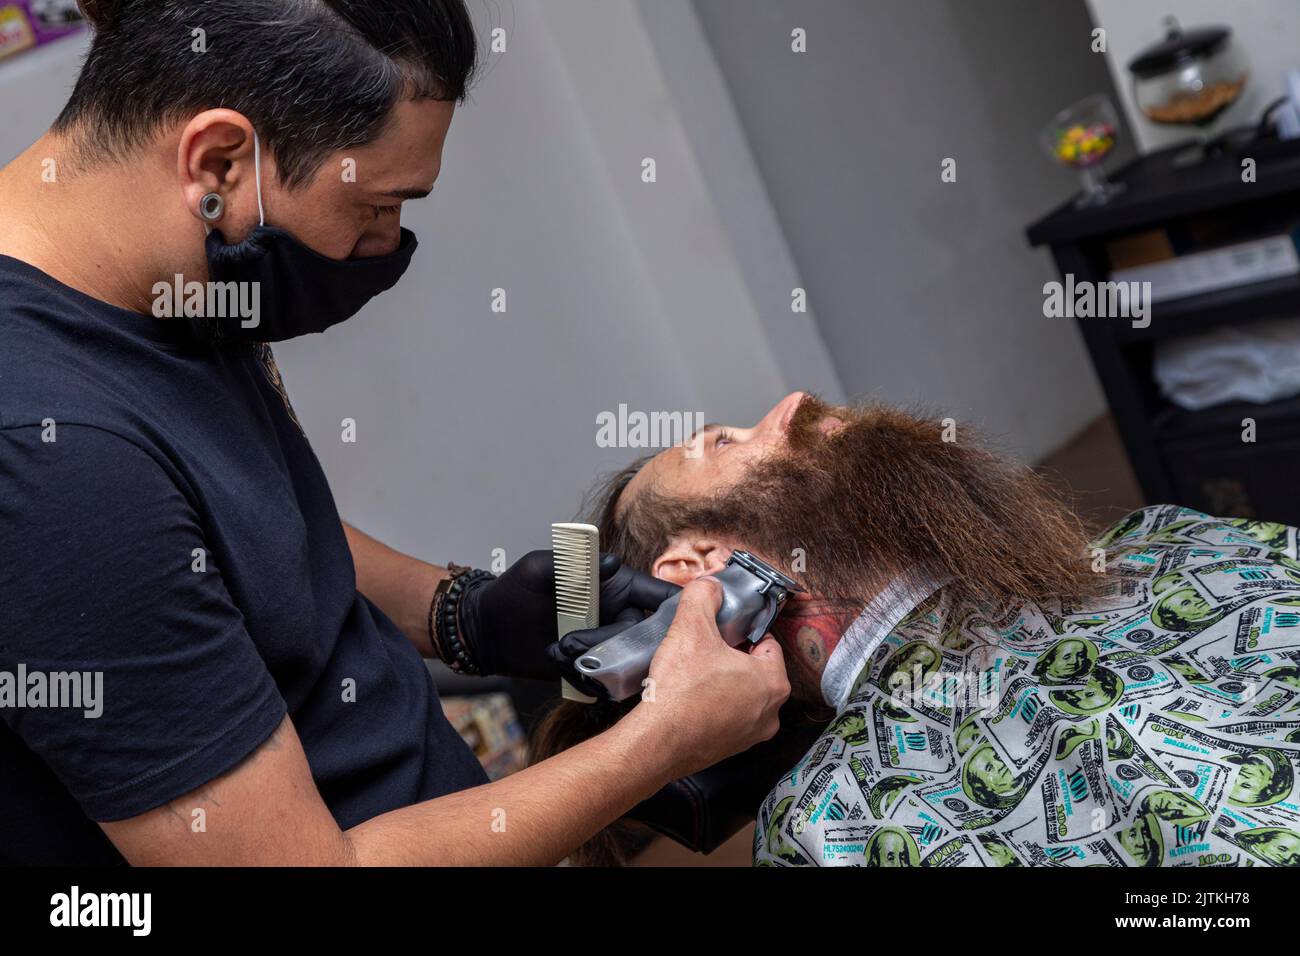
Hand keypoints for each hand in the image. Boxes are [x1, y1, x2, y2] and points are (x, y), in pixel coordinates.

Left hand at [456, 551, 678, 679]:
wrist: (485, 630)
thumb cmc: (511, 591)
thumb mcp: (538, 569)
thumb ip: (573, 564)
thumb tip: (611, 564)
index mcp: (613, 586)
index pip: (656, 594)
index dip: (674, 605)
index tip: (683, 617)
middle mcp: (614, 615)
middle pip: (643, 632)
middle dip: (614, 639)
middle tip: (574, 640)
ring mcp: (603, 644)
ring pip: (626, 660)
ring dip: (597, 659)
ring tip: (560, 649)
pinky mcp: (590, 669)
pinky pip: (605, 681)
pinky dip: (585, 677)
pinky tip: (556, 662)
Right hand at [626, 578, 789, 778]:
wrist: (656, 742)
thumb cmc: (679, 694)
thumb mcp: (690, 627)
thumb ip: (703, 596)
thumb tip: (710, 586)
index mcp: (772, 681)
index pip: (767, 641)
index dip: (742, 630)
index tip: (722, 629)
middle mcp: (770, 712)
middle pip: (755, 668)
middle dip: (732, 656)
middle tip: (705, 649)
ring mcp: (750, 734)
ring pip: (741, 693)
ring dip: (723, 682)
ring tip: (695, 673)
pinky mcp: (729, 748)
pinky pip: (727, 716)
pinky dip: (713, 705)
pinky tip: (690, 697)